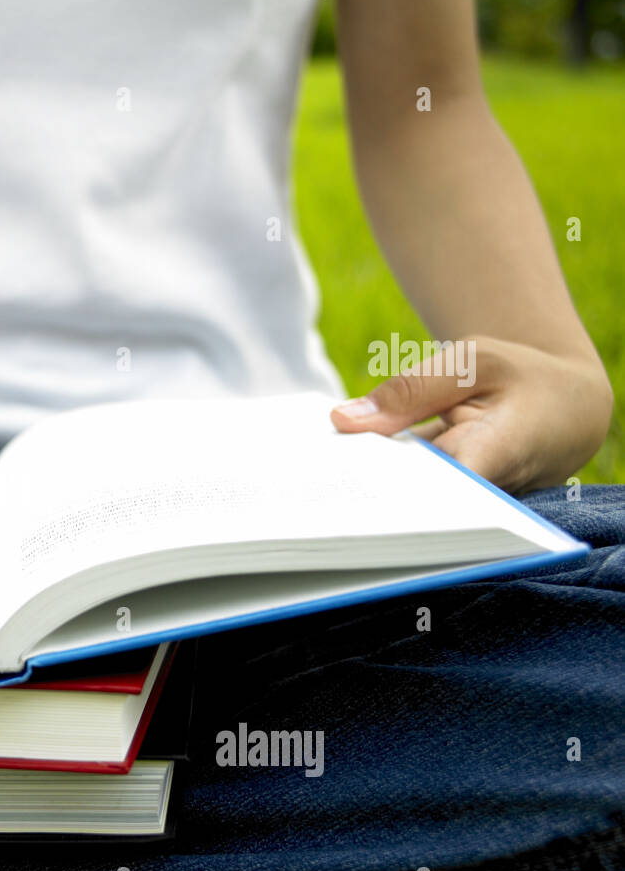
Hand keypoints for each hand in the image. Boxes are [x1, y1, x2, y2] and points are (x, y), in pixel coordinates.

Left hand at [329, 335, 612, 492]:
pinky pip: (404, 500)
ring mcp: (465, 509)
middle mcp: (481, 497)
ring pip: (404, 507)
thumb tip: (342, 420)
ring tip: (310, 478)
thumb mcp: (471, 361)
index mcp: (496, 455)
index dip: (394, 500)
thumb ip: (409, 390)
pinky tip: (334, 471)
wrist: (564, 407)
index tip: (346, 493)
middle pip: (411, 508)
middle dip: (361, 495)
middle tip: (307, 482)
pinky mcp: (447, 508)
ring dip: (363, 491)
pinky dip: (375, 484)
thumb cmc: (519, 378)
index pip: (441, 495)